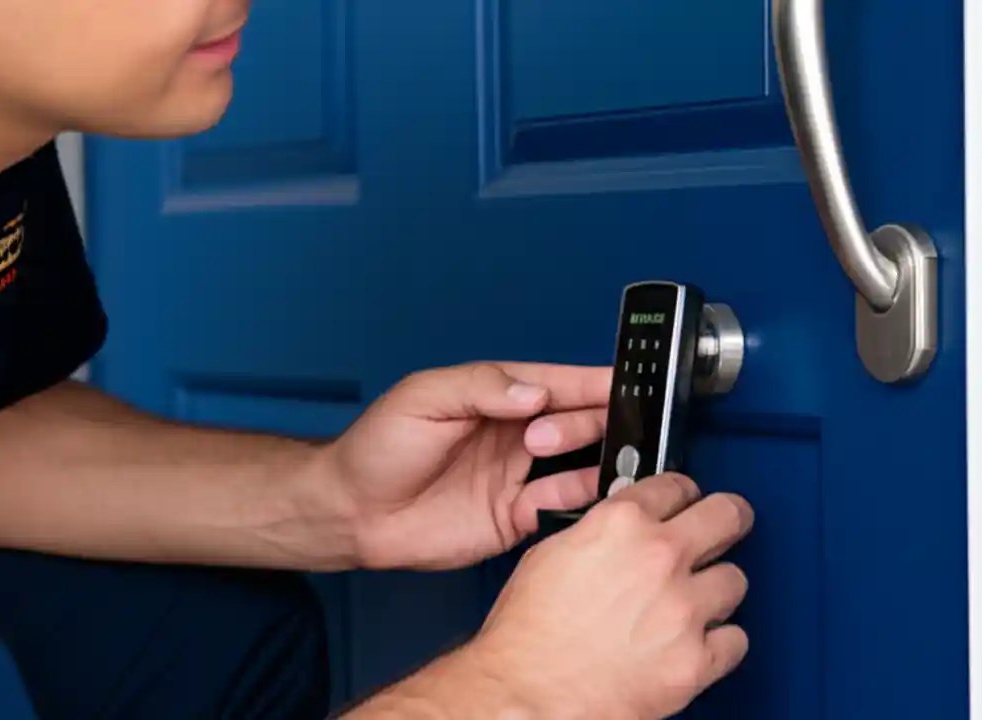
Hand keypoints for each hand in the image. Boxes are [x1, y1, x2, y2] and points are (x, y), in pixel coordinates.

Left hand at [319, 361, 612, 570]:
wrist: (351, 513)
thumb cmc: (378, 447)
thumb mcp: (424, 397)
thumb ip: (482, 388)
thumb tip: (535, 393)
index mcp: (497, 396)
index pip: (558, 383)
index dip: (595, 381)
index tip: (630, 380)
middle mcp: (516, 433)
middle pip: (578, 420)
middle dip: (594, 419)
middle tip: (572, 431)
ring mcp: (518, 475)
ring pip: (580, 461)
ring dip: (599, 456)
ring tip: (609, 457)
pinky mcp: (515, 517)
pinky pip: (562, 504)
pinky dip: (586, 497)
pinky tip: (598, 491)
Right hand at [458, 473, 753, 718]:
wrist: (526, 696)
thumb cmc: (527, 636)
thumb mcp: (550, 555)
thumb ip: (598, 532)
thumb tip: (622, 530)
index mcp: (620, 524)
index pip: (676, 486)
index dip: (683, 494)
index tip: (687, 503)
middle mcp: (659, 558)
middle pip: (728, 516)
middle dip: (726, 521)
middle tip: (721, 530)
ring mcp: (683, 610)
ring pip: (735, 580)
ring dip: (715, 590)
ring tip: (691, 603)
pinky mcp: (695, 660)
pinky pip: (735, 640)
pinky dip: (719, 643)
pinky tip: (695, 643)